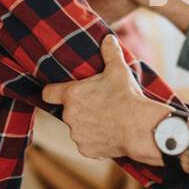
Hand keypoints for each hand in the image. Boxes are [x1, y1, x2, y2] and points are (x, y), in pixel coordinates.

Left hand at [41, 34, 167, 163]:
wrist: (140, 128)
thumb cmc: (127, 97)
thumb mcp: (119, 70)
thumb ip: (110, 52)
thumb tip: (108, 38)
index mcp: (72, 95)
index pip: (48, 93)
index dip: (52, 91)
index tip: (57, 91)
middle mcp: (69, 116)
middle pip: (68, 111)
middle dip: (80, 108)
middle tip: (99, 104)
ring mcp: (77, 135)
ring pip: (78, 128)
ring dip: (88, 125)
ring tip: (108, 119)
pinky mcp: (86, 150)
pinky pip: (87, 144)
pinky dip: (96, 140)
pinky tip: (110, 134)